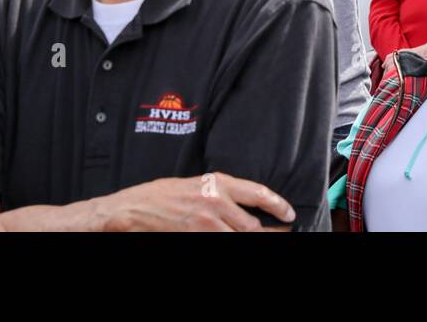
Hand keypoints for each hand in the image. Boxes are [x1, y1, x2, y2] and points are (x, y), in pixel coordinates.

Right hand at [100, 172, 295, 231]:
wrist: (136, 207)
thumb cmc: (165, 193)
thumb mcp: (198, 183)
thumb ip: (222, 192)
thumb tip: (246, 204)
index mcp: (218, 182)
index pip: (258, 193)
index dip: (278, 206)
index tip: (290, 214)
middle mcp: (216, 201)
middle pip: (253, 225)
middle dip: (270, 233)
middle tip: (282, 233)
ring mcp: (207, 223)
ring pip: (241, 237)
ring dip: (252, 239)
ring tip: (263, 238)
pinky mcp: (196, 237)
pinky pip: (222, 244)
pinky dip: (231, 243)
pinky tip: (234, 240)